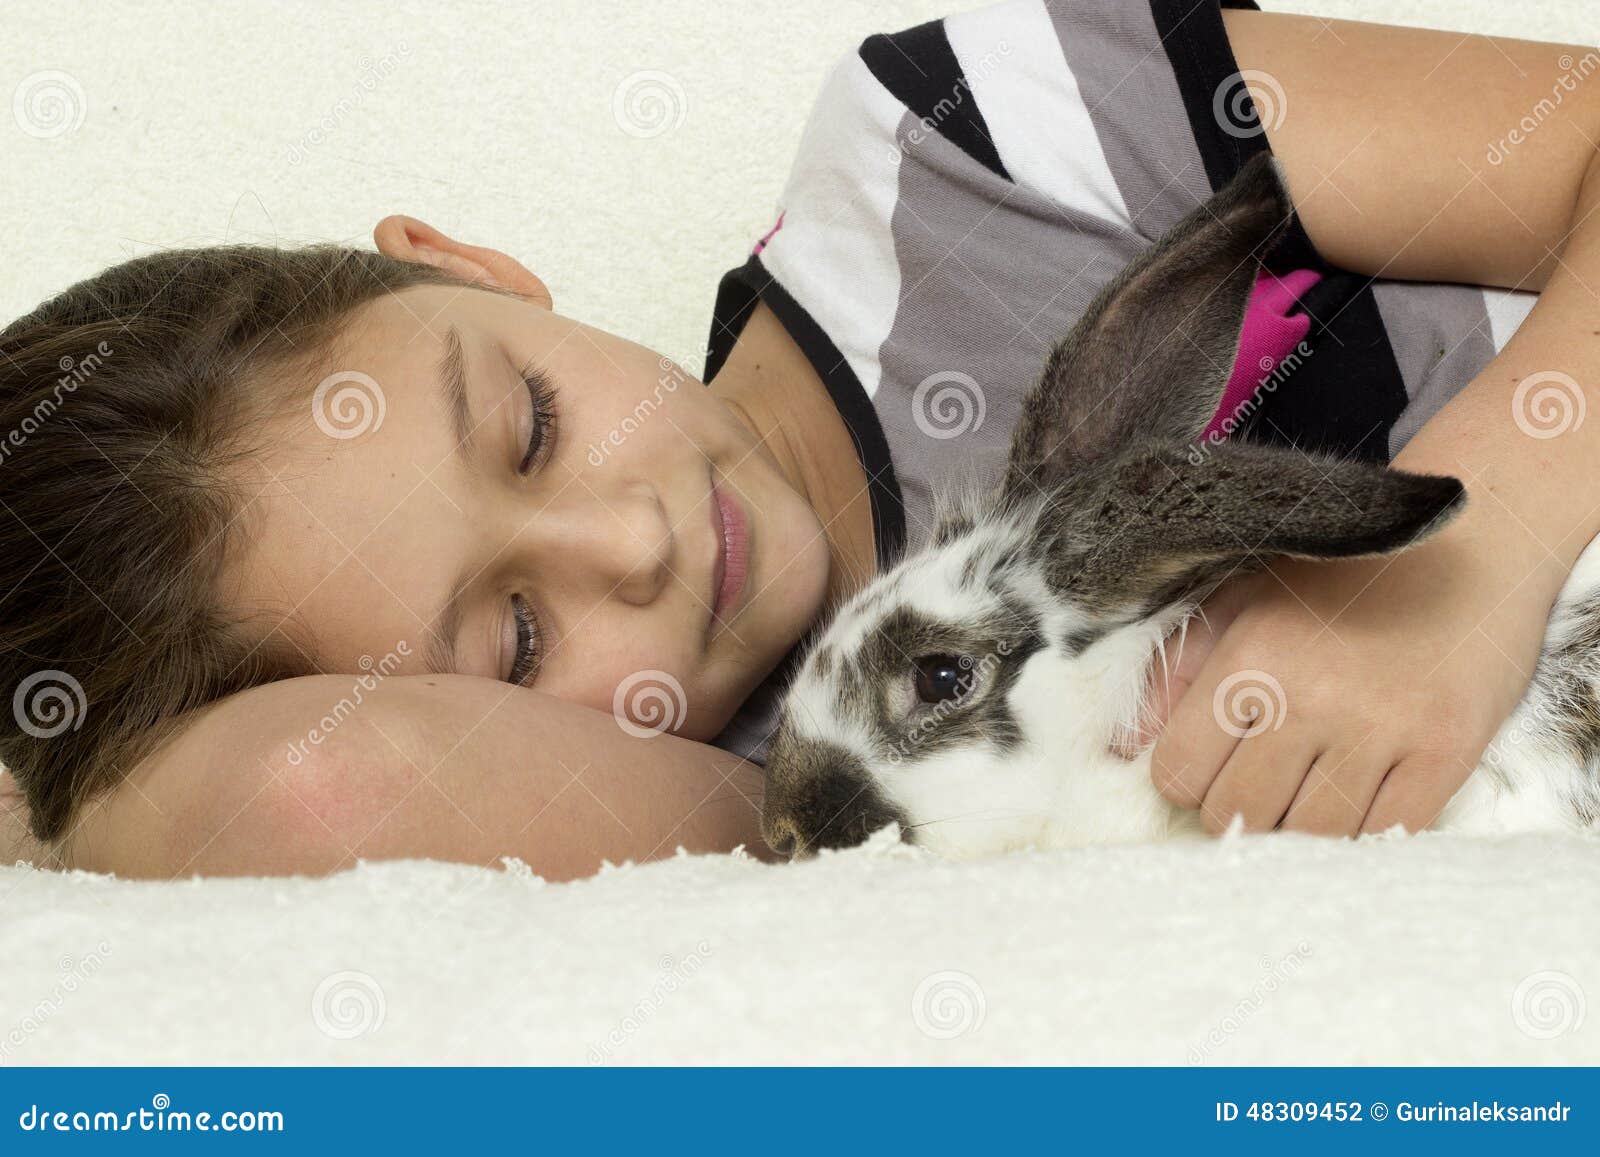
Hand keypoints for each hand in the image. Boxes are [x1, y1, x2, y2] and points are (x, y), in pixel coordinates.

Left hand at [1135, 523, 1546, 836]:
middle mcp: (1309, 698)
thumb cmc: (1340, 576)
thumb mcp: (1241, 600)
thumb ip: (1176, 672)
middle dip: (1238, 807)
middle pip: (1236, 813)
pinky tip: (1362, 796)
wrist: (1472, 542)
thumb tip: (1124, 749)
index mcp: (1248, 658)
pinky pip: (1384, 834)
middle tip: (1263, 779)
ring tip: (1311, 786)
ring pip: (1307, 834)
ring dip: (1299, 825)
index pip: (1177, 773)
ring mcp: (1381, 728)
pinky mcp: (1446, 751)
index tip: (1211, 763)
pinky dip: (1365, 832)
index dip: (1187, 778)